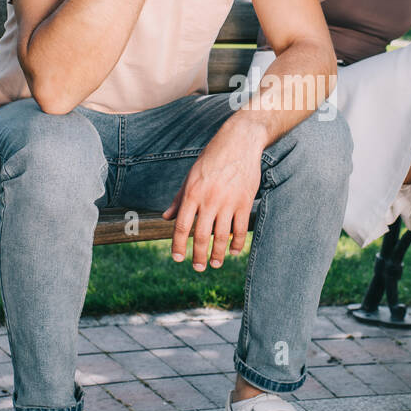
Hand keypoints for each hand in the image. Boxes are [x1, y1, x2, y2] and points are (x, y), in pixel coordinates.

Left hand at [161, 121, 263, 270]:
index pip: (181, 226)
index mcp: (192, 193)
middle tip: (198, 268)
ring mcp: (228, 202)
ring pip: (222, 236)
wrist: (239, 142)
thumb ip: (179, 199)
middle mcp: (209, 200)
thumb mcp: (191, 176)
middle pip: (201, 235)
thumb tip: (166, 218)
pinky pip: (240, 228)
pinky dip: (237, 243)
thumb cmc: (212, 158)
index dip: (178, 245)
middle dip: (198, 255)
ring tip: (215, 264)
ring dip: (218, 254)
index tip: (177, 258)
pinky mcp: (244, 201)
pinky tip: (234, 251)